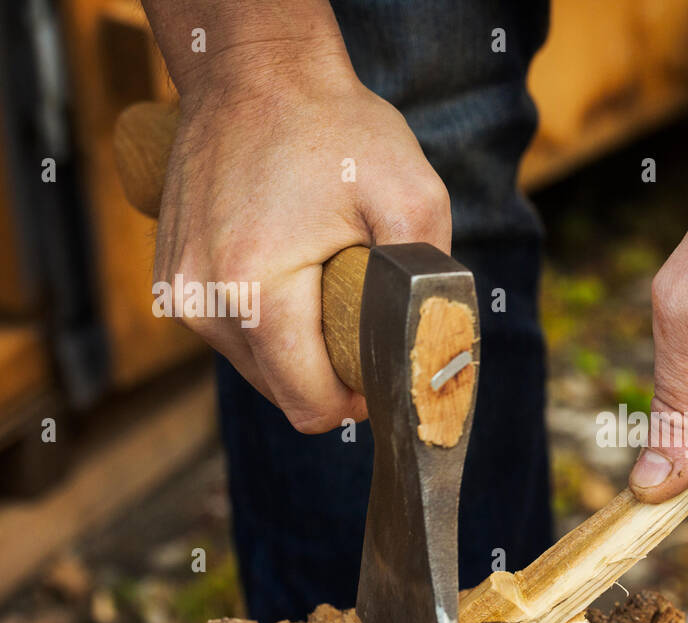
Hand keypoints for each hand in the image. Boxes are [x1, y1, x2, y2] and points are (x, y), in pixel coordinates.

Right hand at [154, 56, 450, 431]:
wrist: (255, 73)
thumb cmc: (335, 130)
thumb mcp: (413, 194)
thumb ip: (430, 281)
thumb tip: (436, 349)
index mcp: (255, 291)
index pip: (310, 405)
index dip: (359, 402)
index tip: (386, 368)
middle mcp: (204, 302)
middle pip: (285, 394)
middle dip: (332, 373)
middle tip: (365, 319)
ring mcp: (180, 293)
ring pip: (258, 370)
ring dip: (300, 350)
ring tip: (327, 288)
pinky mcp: (172, 281)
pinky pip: (234, 337)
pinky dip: (270, 326)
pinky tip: (294, 278)